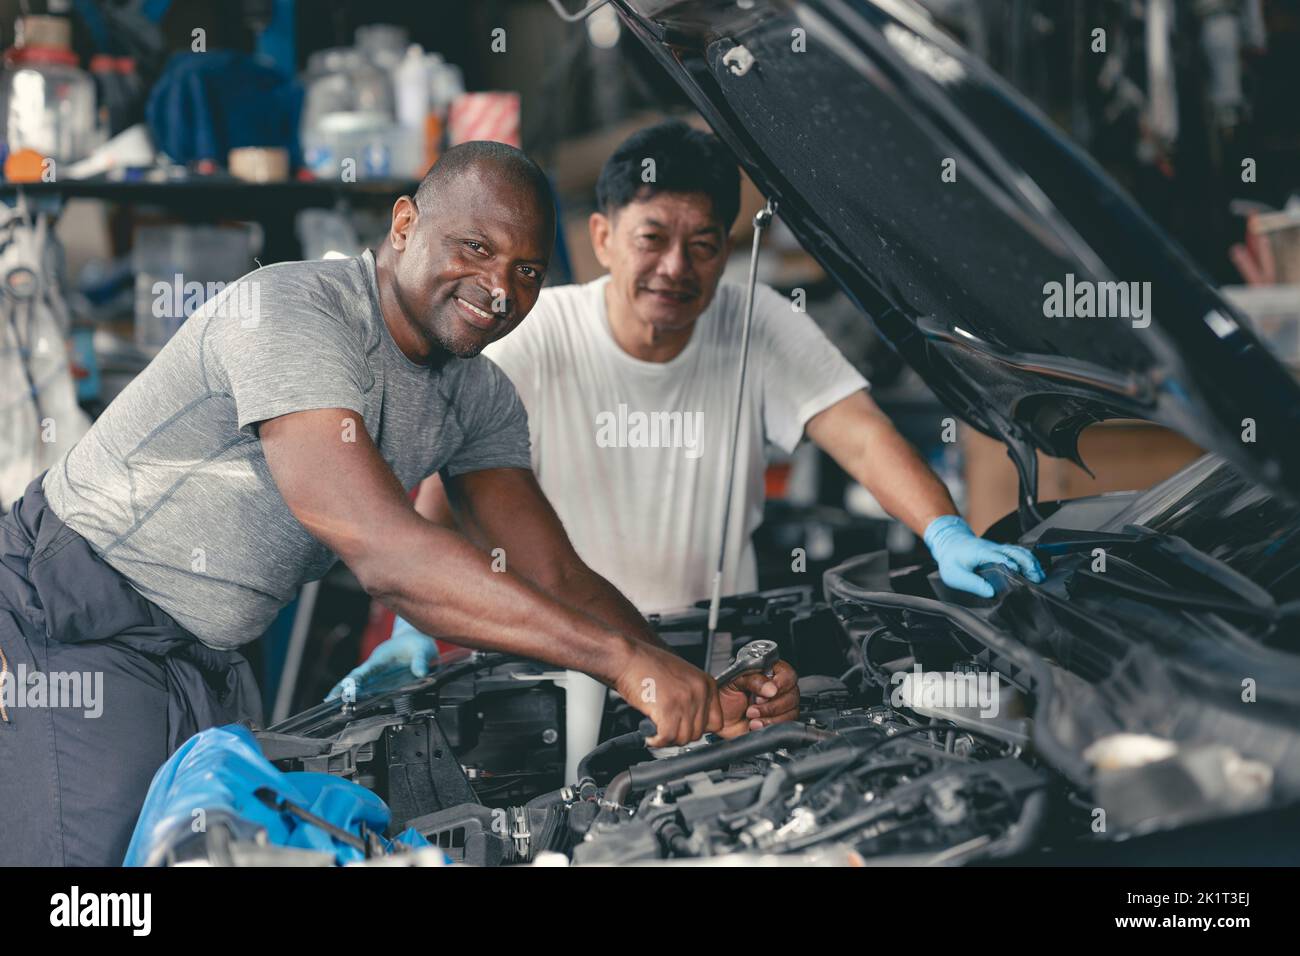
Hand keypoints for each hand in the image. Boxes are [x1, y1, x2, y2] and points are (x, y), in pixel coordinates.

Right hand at [324, 617, 437, 700]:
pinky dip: (358, 696)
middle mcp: (376, 667)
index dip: (357, 679)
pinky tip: (350, 705)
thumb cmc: (418, 644)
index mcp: (383, 658)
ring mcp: (378, 674)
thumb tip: (420, 673)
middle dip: (342, 687)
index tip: (347, 688)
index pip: (367, 670)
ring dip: (346, 693)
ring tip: (331, 704)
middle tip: (329, 699)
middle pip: (356, 677)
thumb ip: (421, 661)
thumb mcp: (424, 650)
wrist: (416, 639)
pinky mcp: (382, 680)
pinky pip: (368, 689)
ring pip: (359, 684)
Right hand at [611, 640, 721, 746]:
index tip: (684, 727)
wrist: (626, 657)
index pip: (716, 722)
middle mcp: (699, 691)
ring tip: (656, 729)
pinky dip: (657, 740)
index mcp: (706, 683)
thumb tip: (694, 721)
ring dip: (668, 739)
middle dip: (679, 734)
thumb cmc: (647, 665)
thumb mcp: (681, 677)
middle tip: (665, 728)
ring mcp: (685, 701)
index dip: (697, 728)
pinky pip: (667, 738)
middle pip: (698, 733)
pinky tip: (650, 732)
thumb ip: (693, 697)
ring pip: (683, 738)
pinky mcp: (668, 709)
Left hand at [717, 660, 799, 737]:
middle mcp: (778, 689)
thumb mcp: (734, 680)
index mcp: (770, 672)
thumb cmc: (724, 695)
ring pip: (791, 712)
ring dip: (771, 717)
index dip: (781, 684)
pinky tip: (755, 724)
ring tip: (751, 716)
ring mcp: (779, 706)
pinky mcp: (777, 722)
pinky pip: (785, 726)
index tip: (769, 692)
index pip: (788, 675)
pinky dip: (770, 726)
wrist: (716, 717)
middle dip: (772, 705)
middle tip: (753, 706)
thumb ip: (753, 680)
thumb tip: (771, 688)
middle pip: (792, 695)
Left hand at [923, 515, 1043, 598]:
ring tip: (1039, 576)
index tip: (1020, 575)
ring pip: (1020, 551)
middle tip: (1037, 579)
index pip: (1000, 557)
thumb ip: (972, 583)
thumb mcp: (955, 574)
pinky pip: (1017, 552)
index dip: (1011, 565)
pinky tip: (1033, 569)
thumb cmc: (951, 559)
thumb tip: (990, 592)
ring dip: (1031, 562)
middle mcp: (992, 548)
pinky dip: (1028, 560)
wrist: (949, 541)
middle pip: (1016, 552)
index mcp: (981, 553)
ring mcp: (998, 548)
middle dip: (1029, 564)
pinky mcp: (1000, 550)